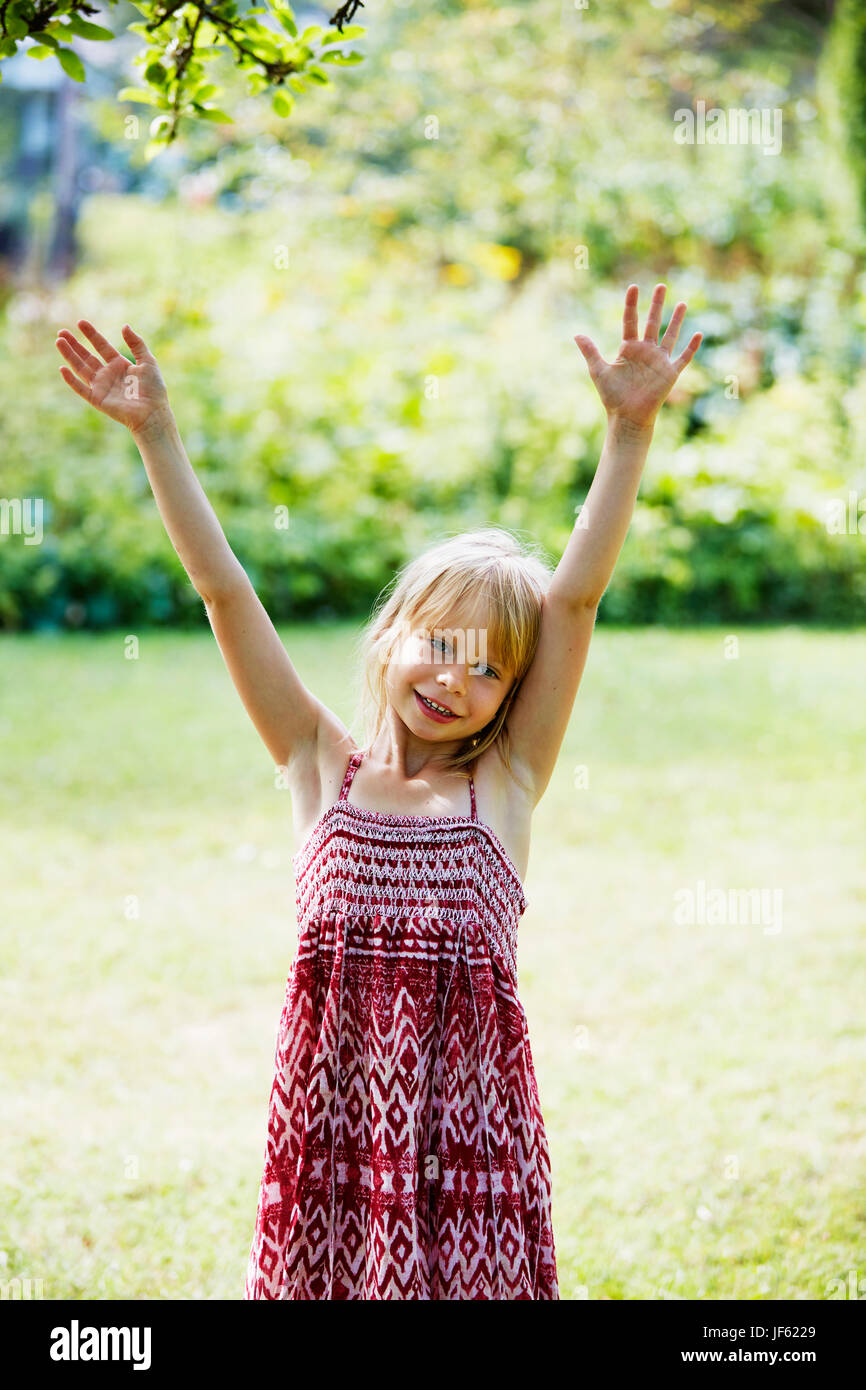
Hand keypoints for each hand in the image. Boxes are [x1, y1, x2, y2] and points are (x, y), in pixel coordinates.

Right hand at [55, 320, 170, 435]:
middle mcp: (108, 374)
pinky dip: (71, 380)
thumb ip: (137, 344)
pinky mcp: (98, 399)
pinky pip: (81, 388)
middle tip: (61, 332)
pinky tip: (62, 368)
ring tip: (59, 341)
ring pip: (81, 368)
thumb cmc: (154, 389)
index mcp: (119, 364)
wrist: (153, 413)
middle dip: (74, 344)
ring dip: (69, 356)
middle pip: (87, 356)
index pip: (101, 346)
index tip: (80, 322)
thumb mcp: (148, 361)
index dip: (91, 334)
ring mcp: (101, 387)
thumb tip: (124, 326)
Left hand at [574, 284, 701, 430]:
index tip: (634, 287)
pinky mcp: (670, 373)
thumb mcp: (599, 371)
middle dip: (657, 304)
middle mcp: (645, 351)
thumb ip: (590, 352)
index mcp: (628, 348)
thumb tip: (576, 334)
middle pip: (652, 322)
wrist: (627, 416)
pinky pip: (683, 358)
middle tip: (661, 285)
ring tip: (682, 303)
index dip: (632, 304)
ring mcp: (659, 361)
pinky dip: (691, 347)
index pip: (630, 321)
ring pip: (670, 335)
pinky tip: (699, 334)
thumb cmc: (612, 396)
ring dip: (676, 320)